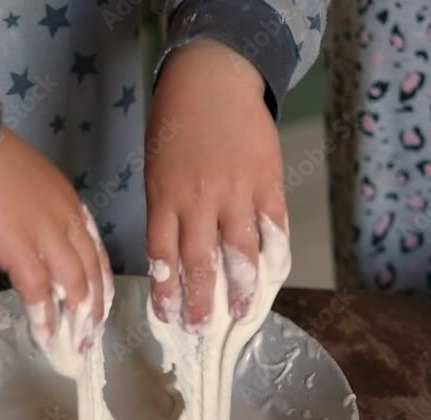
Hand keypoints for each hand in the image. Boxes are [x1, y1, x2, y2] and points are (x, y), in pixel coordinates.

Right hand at [0, 127, 111, 345]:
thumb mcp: (23, 182)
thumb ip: (32, 212)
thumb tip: (20, 241)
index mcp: (69, 203)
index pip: (95, 250)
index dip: (100, 283)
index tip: (100, 307)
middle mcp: (67, 220)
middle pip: (92, 273)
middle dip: (94, 310)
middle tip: (91, 338)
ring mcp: (46, 235)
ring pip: (74, 287)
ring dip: (76, 322)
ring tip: (73, 347)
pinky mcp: (21, 249)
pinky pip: (39, 292)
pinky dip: (43, 318)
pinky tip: (44, 337)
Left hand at [145, 39, 287, 328]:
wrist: (212, 79)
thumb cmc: (176, 125)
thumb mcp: (156, 170)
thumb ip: (166, 212)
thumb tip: (174, 260)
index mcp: (165, 198)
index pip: (163, 258)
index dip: (167, 293)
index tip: (169, 319)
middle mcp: (199, 199)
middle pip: (201, 263)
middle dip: (202, 303)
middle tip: (204, 330)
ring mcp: (237, 191)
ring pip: (241, 252)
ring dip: (242, 289)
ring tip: (242, 315)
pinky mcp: (268, 181)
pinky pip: (273, 228)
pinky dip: (274, 256)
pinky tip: (272, 277)